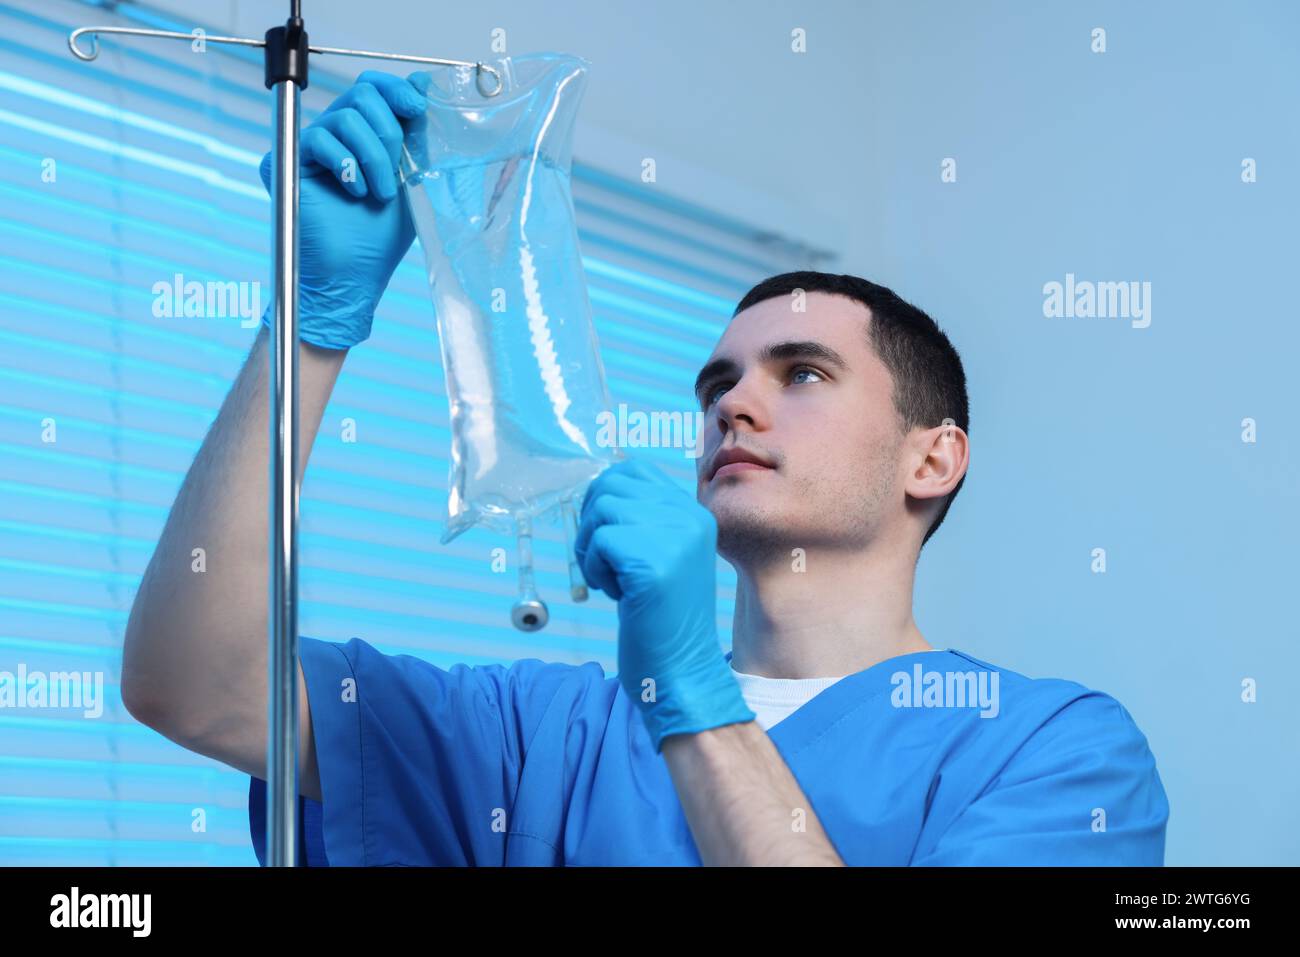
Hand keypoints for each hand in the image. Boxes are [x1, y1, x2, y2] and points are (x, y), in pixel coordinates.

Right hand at [258, 70, 430, 349]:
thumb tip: (427, 84)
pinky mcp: (283, 162)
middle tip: (396, 174)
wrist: (356, 275)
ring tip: (379, 194)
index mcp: (365, 135)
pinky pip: (317, 138)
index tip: (417, 108)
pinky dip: (345, 165)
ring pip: (345, 116)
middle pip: (362, 94)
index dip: (396, 89)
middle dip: (389, 133)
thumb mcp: (416, 180)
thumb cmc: (382, 237)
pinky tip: (354, 193)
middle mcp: (335, 136)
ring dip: (372, 157)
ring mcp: (308, 147)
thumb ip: (423, 136)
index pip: (375, 87)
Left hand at [575, 459, 755, 751]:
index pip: (634, 470)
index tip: (605, 536)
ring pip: (603, 510)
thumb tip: (599, 489)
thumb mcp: (664, 557)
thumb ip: (643, 522)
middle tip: (603, 560)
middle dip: (593, 519)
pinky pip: (600, 542)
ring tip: (612, 580)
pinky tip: (615, 594)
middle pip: (613, 483)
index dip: (605, 496)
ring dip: (592, 547)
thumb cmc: (663, 621)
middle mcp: (690, 518)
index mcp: (695, 515)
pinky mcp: (652, 564)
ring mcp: (674, 538)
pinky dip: (595, 568)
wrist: (683, 674)